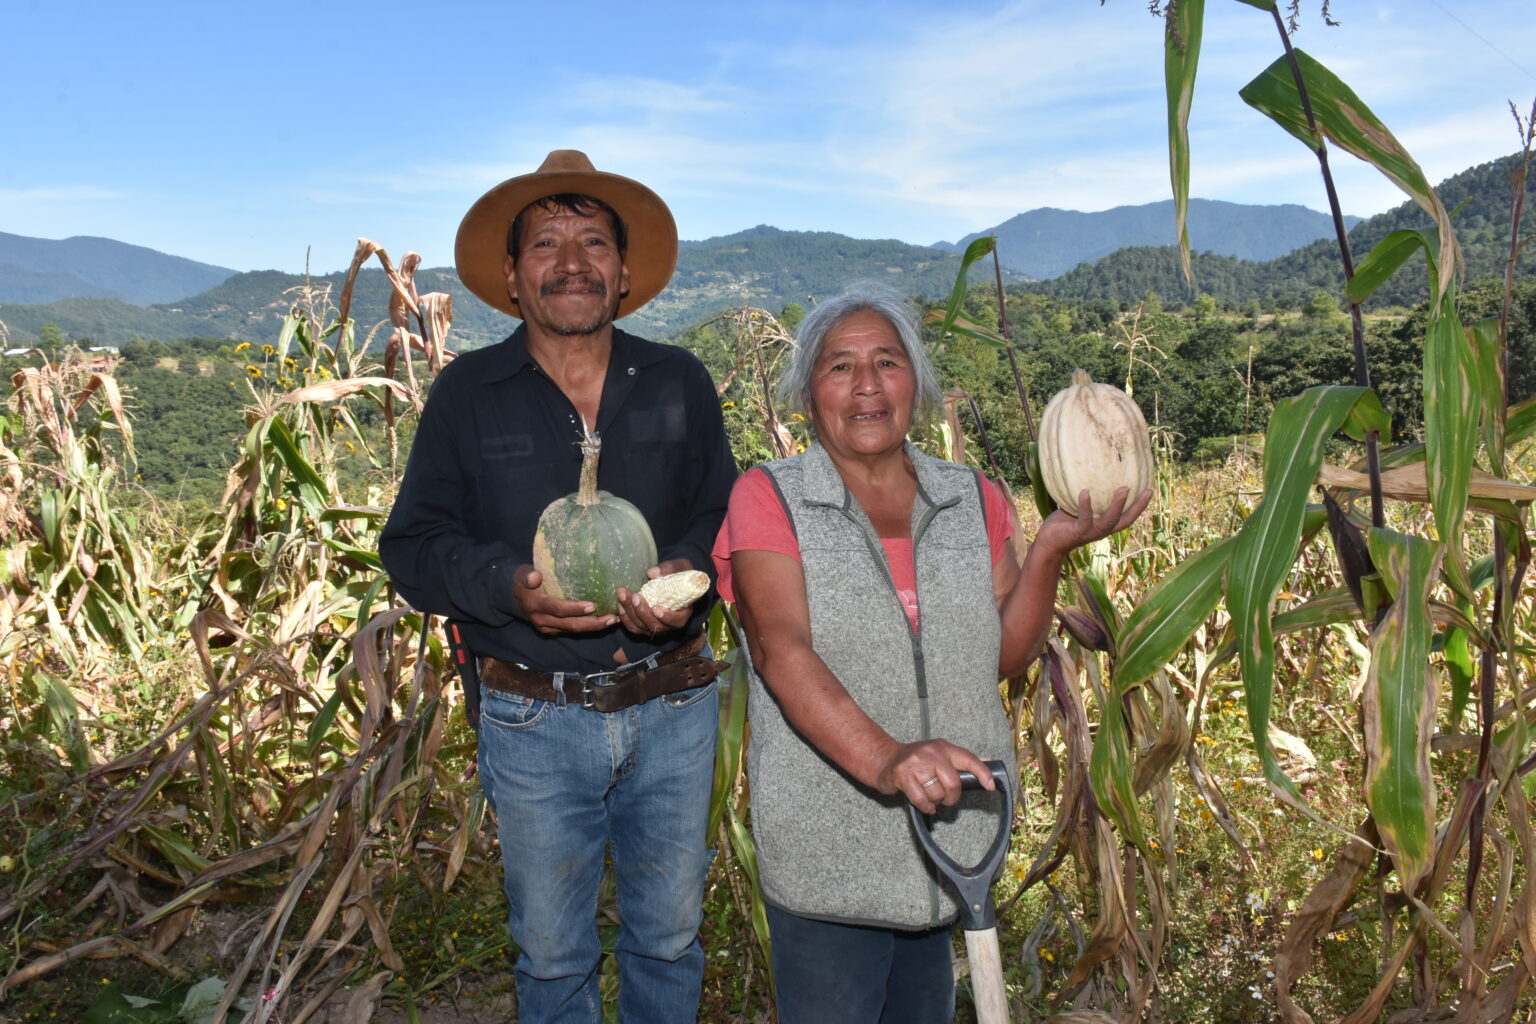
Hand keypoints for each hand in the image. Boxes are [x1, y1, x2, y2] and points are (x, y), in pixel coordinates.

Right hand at [512, 565, 618, 634]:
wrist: (512, 596)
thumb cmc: (522, 580)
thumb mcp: (521, 574)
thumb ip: (527, 576)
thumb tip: (535, 576)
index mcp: (536, 606)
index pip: (558, 609)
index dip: (575, 609)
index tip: (593, 605)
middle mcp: (542, 621)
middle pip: (570, 625)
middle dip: (592, 623)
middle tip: (612, 618)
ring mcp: (548, 628)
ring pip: (573, 630)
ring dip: (594, 627)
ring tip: (613, 620)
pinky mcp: (553, 630)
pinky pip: (572, 630)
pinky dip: (588, 627)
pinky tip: (604, 621)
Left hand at [614, 559, 694, 638]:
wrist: (669, 580)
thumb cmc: (679, 574)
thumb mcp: (681, 567)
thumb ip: (669, 569)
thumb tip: (651, 573)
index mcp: (683, 612)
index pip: (677, 621)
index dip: (668, 617)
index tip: (657, 608)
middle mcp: (669, 624)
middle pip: (655, 626)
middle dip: (643, 612)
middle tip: (635, 597)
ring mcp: (655, 626)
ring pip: (641, 626)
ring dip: (630, 612)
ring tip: (622, 595)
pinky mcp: (643, 626)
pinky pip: (633, 627)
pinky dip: (625, 618)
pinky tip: (620, 605)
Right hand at [874, 738, 994, 815]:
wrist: (884, 759)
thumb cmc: (916, 761)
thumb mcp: (939, 755)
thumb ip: (962, 760)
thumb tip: (990, 762)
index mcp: (943, 747)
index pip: (968, 759)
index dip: (982, 773)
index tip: (991, 786)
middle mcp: (931, 752)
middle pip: (953, 783)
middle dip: (952, 797)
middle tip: (946, 800)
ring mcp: (916, 763)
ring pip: (936, 793)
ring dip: (935, 802)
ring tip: (929, 796)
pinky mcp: (902, 775)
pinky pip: (921, 799)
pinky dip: (926, 807)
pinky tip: (925, 805)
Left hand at [1036, 486, 1152, 557]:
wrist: (1049, 542)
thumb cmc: (1064, 522)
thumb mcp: (1079, 507)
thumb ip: (1089, 495)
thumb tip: (1092, 471)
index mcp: (1106, 524)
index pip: (1128, 516)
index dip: (1141, 505)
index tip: (1151, 489)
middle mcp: (1102, 530)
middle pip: (1126, 520)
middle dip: (1138, 506)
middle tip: (1147, 490)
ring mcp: (1091, 532)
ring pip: (1109, 520)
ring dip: (1117, 505)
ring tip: (1124, 489)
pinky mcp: (1078, 532)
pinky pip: (1084, 518)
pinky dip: (1085, 505)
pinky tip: (1085, 491)